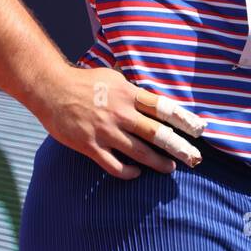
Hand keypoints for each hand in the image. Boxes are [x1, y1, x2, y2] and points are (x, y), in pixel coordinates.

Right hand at [37, 65, 207, 178]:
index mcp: (128, 94)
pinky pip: (114, 165)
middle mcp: (120, 113)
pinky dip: (128, 172)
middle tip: (194, 159)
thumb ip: (133, 90)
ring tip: (170, 168)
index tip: (200, 130)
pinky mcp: (90, 146)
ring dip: (158, 163)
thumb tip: (152, 96)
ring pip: (139, 152)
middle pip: (157, 133)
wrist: (51, 90)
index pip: (163, 108)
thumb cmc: (84, 82)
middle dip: (179, 147)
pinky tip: (136, 174)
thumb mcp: (113, 77)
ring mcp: (105, 131)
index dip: (184, 119)